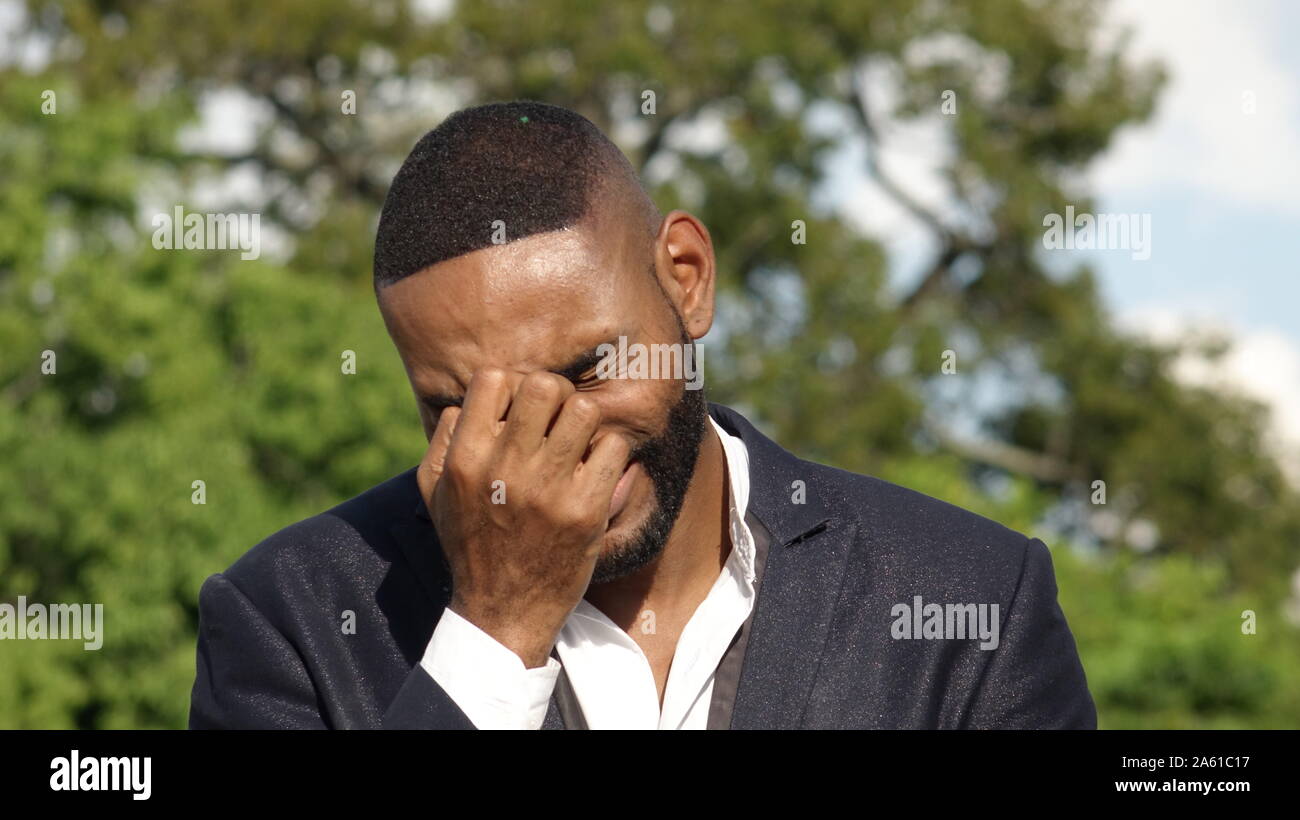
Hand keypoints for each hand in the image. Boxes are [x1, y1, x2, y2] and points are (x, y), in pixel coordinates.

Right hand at [417, 367, 631, 667]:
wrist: (502, 612)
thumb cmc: (471, 544)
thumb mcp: (436, 492)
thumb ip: (446, 439)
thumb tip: (470, 399)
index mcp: (466, 459)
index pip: (494, 379)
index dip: (513, 387)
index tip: (521, 412)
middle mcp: (504, 468)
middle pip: (544, 385)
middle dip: (555, 396)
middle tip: (557, 421)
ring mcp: (548, 490)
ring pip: (584, 410)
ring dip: (585, 423)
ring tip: (578, 445)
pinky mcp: (585, 511)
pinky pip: (613, 447)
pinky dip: (610, 454)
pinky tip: (596, 472)